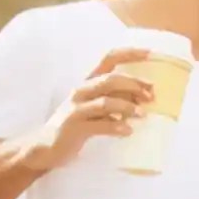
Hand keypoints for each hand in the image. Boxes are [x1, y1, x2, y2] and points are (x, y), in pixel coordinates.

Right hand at [25, 48, 151, 171]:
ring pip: (105, 102)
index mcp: (89, 82)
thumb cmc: (80, 122)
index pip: (109, 59)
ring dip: (128, 107)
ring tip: (143, 115)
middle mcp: (81, 91)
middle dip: (134, 85)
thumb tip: (148, 97)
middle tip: (151, 96)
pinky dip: (116, 127)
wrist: (47, 146)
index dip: (130, 53)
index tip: (151, 52)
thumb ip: (118, 98)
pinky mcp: (74, 127)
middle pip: (111, 80)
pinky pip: (99, 125)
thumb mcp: (98, 106)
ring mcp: (76, 109)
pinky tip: (128, 131)